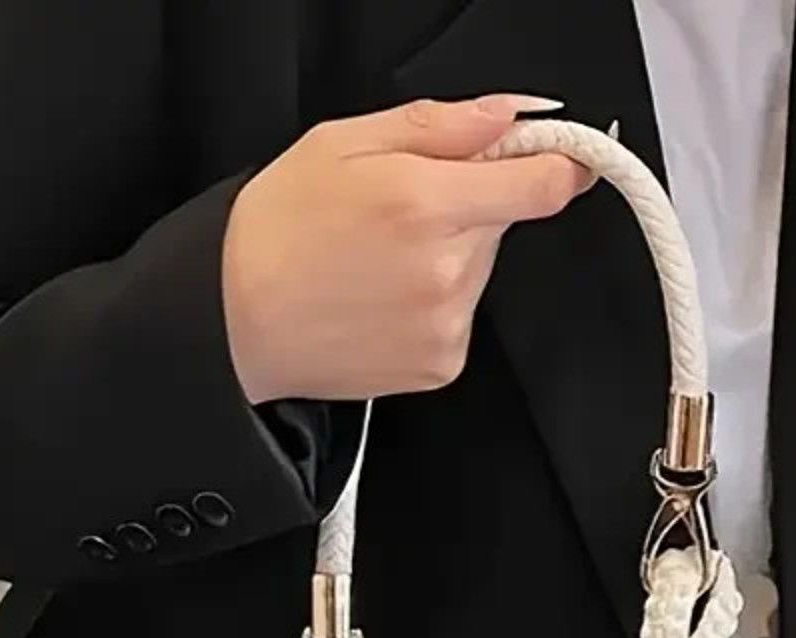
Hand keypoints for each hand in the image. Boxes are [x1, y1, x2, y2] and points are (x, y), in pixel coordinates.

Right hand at [222, 95, 591, 404]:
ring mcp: (445, 324)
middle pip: (503, 222)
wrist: (233, 323)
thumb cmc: (275, 231)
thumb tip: (510, 115)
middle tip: (400, 211)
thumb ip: (440, 126)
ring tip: (377, 262)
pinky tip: (381, 299)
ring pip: (479, 270)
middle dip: (468, 206)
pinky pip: (460, 316)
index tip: (562, 158)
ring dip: (447, 257)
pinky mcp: (439, 364)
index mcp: (425, 204)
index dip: (561, 166)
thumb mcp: (344, 143)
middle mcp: (444, 271)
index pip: (542, 185)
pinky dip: (433, 304)